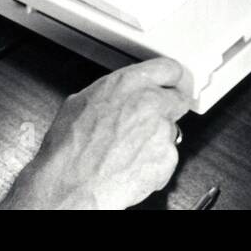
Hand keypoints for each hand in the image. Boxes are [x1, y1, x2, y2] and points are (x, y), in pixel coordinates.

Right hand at [0, 57, 188, 209]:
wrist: (75, 182)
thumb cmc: (72, 147)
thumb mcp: (80, 103)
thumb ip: (109, 94)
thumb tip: (114, 97)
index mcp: (127, 83)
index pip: (169, 68)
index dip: (174, 78)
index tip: (176, 83)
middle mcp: (149, 102)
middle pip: (178, 99)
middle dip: (168, 108)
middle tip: (155, 118)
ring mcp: (161, 131)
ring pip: (170, 130)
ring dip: (156, 138)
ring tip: (130, 150)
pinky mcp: (167, 158)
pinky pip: (167, 156)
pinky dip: (154, 161)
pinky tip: (132, 164)